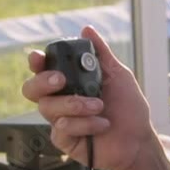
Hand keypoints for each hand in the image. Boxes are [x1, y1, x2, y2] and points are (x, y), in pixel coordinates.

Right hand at [21, 26, 156, 169]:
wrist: (138, 140)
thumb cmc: (129, 108)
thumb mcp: (118, 75)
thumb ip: (101, 54)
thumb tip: (86, 29)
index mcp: (69, 81)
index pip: (43, 69)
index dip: (36, 62)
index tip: (39, 58)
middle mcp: (60, 99)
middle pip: (31, 89)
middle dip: (43, 82)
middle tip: (62, 80)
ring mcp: (60, 120)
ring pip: (48, 108)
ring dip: (75, 104)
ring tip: (99, 106)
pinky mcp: (64, 140)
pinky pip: (62, 128)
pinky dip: (85, 124)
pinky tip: (102, 124)